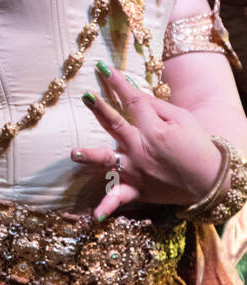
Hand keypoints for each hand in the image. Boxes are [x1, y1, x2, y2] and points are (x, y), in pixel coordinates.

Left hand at [70, 66, 224, 218]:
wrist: (210, 180)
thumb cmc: (196, 144)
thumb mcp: (181, 118)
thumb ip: (155, 106)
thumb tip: (132, 92)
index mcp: (154, 129)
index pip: (132, 101)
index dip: (117, 83)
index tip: (102, 68)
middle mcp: (141, 149)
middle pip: (116, 125)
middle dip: (100, 109)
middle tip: (86, 97)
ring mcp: (137, 171)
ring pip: (110, 162)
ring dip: (91, 156)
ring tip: (74, 153)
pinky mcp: (138, 190)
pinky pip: (120, 199)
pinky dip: (108, 207)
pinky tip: (94, 216)